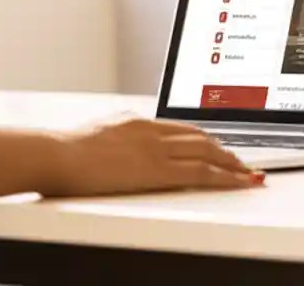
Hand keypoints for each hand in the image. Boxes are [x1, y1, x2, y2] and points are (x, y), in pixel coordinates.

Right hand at [46, 117, 263, 196]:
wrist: (56, 155)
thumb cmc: (65, 152)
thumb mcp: (97, 135)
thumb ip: (116, 138)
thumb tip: (120, 146)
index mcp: (137, 121)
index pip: (181, 129)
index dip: (204, 139)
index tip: (217, 147)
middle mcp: (151, 130)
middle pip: (199, 137)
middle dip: (224, 150)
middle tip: (240, 162)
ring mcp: (156, 148)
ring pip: (207, 152)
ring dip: (231, 163)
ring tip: (247, 173)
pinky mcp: (156, 169)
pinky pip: (200, 171)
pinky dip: (224, 177)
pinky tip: (237, 182)